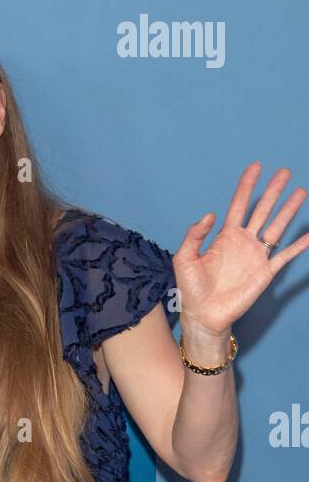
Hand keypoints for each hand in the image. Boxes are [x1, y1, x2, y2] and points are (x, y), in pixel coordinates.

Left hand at [174, 163, 308, 338]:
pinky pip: (284, 256)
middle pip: (262, 210)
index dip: (247, 185)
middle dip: (273, 191)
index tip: (256, 166)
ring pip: (276, 227)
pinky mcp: (264, 273)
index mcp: (225, 236)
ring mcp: (255, 256)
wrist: (202, 315)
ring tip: (300, 192)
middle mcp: (243, 242)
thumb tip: (210, 214)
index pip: (239, 204)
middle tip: (284, 172)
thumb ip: (194, 235)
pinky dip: (298, 246)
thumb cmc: (190, 290)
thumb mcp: (184, 258)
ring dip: (288, 210)